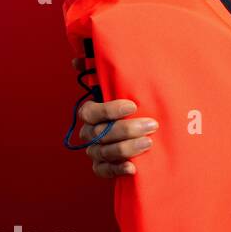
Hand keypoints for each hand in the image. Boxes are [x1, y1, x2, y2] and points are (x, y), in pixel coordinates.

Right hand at [70, 56, 157, 177]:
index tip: (132, 106)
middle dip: (126, 129)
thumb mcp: (132, 89)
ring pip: (103, 152)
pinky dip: (117, 169)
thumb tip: (78, 61)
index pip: (91, 112)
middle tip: (152, 125)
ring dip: (126, 148)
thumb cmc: (140, 107)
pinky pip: (103, 171)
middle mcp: (90, 131)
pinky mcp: (103, 167)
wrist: (151, 132)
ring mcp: (95, 150)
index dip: (109, 109)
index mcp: (93, 112)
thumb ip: (114, 75)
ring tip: (148, 143)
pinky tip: (133, 167)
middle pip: (99, 133)